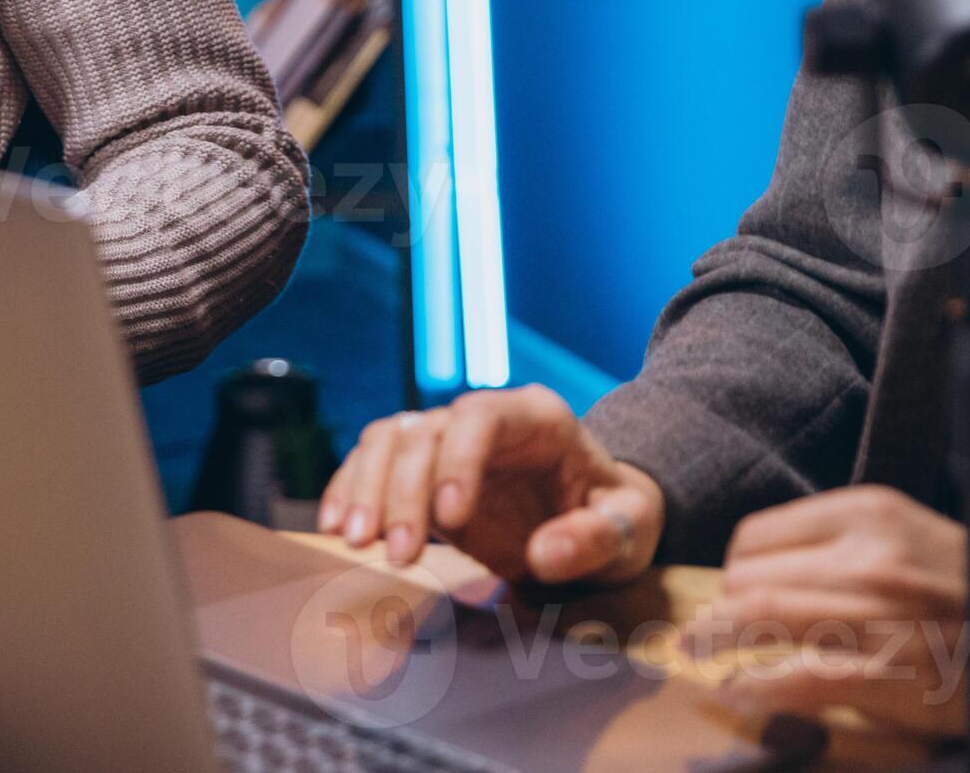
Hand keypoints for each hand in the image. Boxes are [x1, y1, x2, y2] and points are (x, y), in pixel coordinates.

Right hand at [318, 384, 665, 583]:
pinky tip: (338, 529)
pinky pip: (372, 465)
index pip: (481, 417)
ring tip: (358, 543)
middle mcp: (482, 420)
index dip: (458, 459)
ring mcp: (447, 443)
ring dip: (366, 489)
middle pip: (424, 433)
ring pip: (388, 441)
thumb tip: (545, 553)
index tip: (451, 518)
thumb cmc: (618, 515)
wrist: (596, 518)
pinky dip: (350, 490)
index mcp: (536, 417)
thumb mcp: (632, 527)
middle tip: (399, 553)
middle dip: (403, 491)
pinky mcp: (422, 473)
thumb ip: (597, 537)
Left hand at [686, 485, 969, 738]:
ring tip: (698, 656)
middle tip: (704, 633)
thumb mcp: (906, 535)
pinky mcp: (881, 672)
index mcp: (866, 513)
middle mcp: (863, 556)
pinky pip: (789, 678)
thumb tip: (761, 570)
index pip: (756, 536)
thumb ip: (838, 545)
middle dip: (723, 610)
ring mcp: (870, 615)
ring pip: (755, 621)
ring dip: (718, 644)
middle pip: (746, 579)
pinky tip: (739, 692)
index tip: (735, 592)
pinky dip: (753, 687)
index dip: (738, 569)